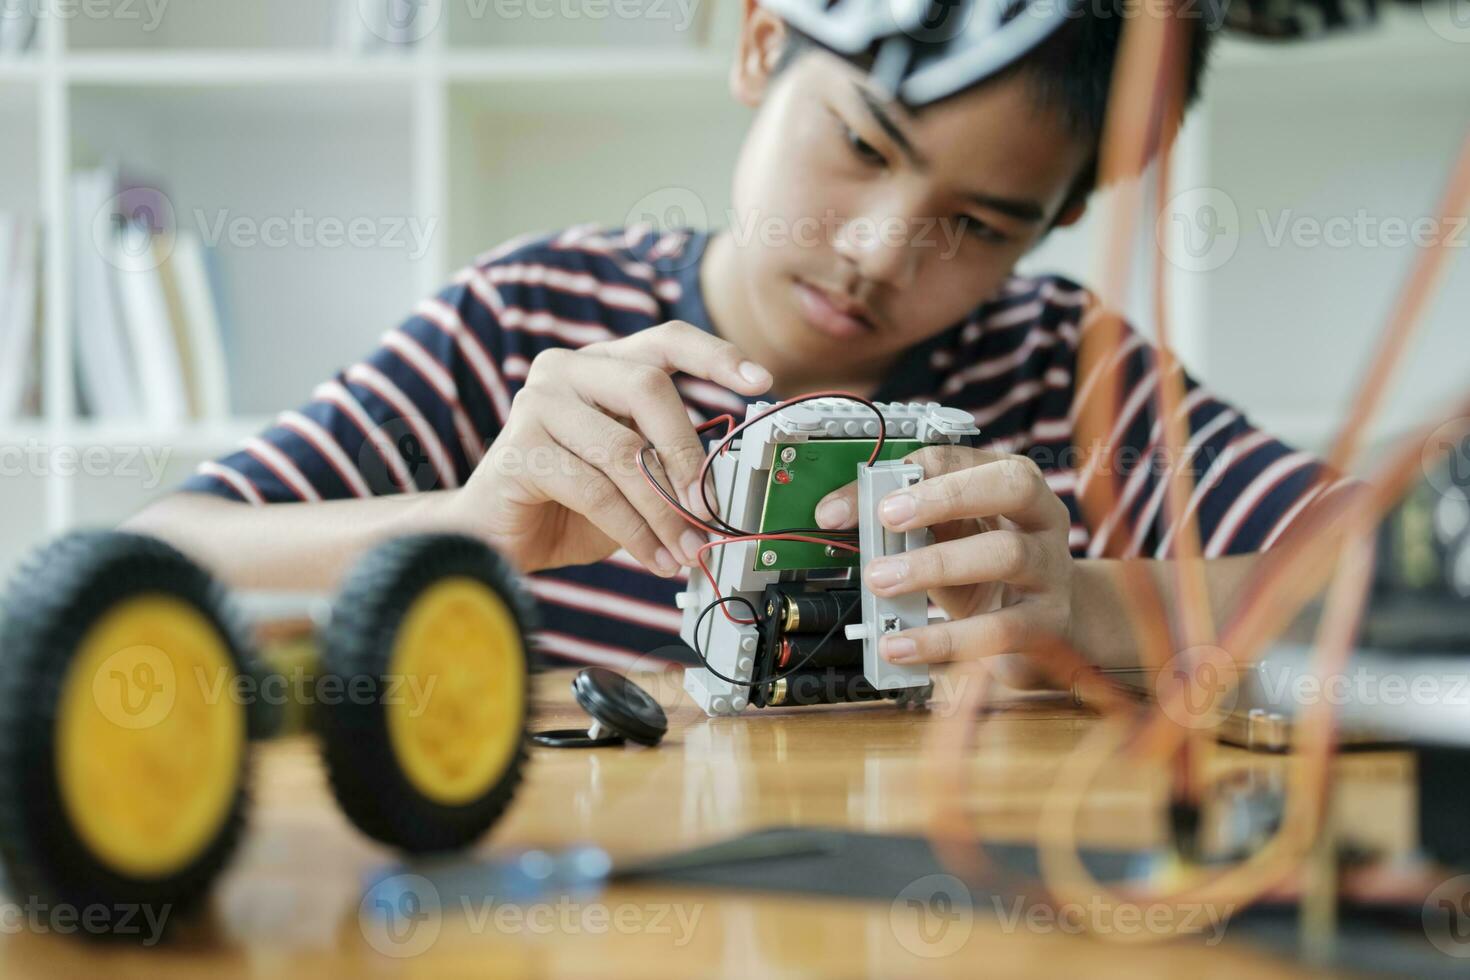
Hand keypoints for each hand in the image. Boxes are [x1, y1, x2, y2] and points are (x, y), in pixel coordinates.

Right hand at [447, 321, 771, 574]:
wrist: (496, 538)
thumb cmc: (567, 503)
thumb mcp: (634, 477)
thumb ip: (671, 465)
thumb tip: (727, 487)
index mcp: (602, 365)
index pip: (666, 340)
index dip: (716, 356)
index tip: (762, 380)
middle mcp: (566, 370)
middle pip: (649, 388)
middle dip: (688, 454)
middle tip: (711, 507)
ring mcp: (537, 403)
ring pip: (625, 451)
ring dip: (665, 511)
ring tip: (688, 549)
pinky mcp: (520, 449)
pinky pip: (596, 491)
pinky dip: (635, 533)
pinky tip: (655, 558)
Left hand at [814, 445, 1073, 681]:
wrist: (1051, 622)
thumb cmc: (987, 567)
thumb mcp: (949, 535)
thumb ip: (904, 521)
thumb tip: (836, 515)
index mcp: (1012, 482)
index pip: (962, 460)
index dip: (911, 474)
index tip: (865, 499)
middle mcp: (1041, 518)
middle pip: (1010, 487)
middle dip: (945, 497)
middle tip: (886, 517)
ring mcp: (1050, 569)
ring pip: (1006, 554)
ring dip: (936, 565)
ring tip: (881, 581)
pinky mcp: (1046, 622)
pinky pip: (998, 630)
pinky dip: (943, 639)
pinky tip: (901, 645)